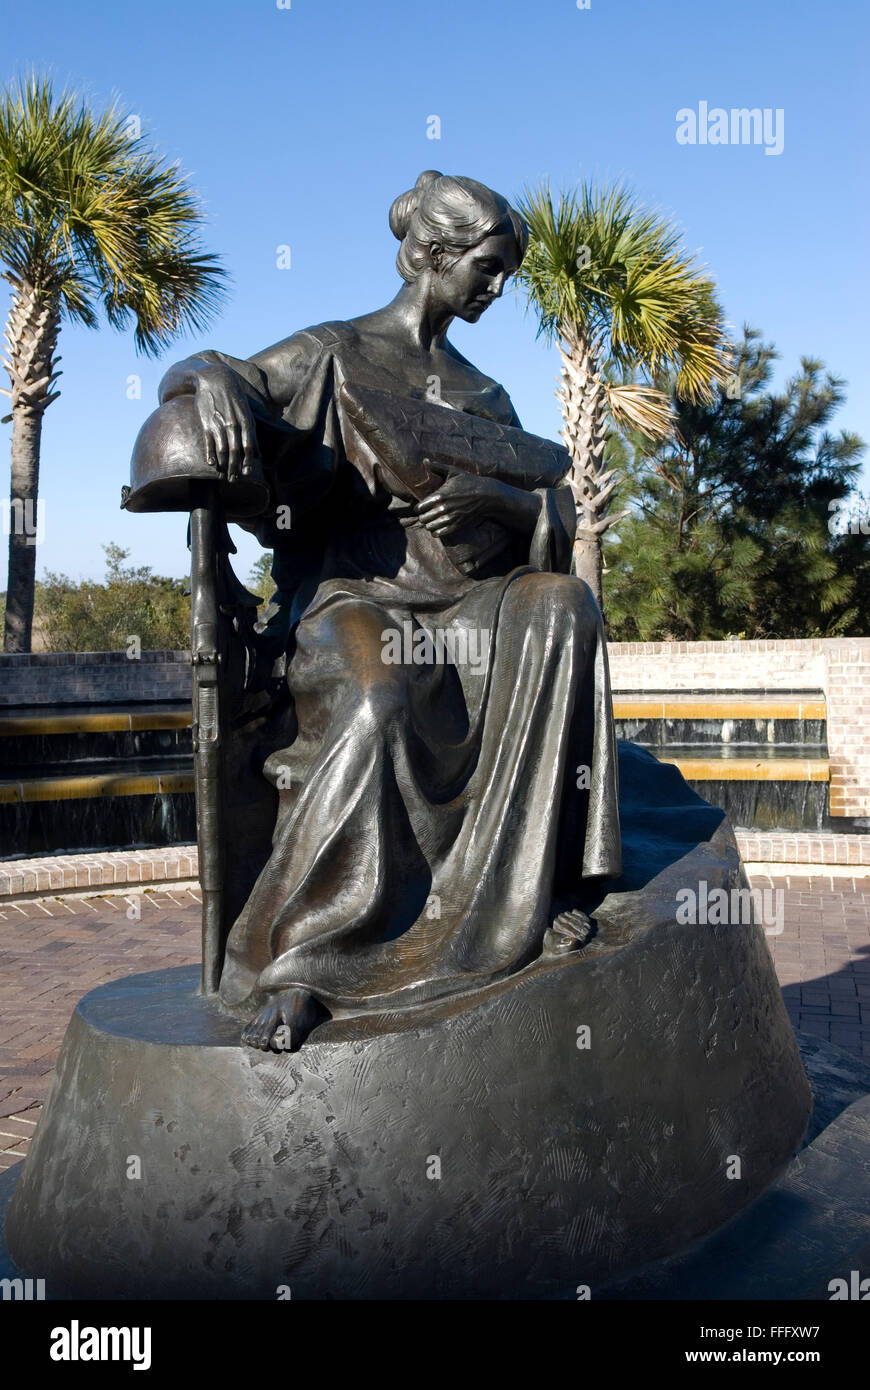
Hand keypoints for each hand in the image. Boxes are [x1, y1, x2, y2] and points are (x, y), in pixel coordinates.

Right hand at [194, 364, 258, 482]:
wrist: (215, 378)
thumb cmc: (233, 398)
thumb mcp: (246, 412)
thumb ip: (252, 432)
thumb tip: (258, 454)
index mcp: (246, 421)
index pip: (249, 447)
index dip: (249, 462)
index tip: (248, 474)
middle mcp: (234, 424)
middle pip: (236, 452)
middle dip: (236, 468)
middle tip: (235, 480)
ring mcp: (220, 424)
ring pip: (223, 450)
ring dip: (224, 465)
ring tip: (223, 476)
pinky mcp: (206, 422)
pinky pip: (209, 442)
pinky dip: (210, 454)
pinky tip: (211, 464)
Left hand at [415, 469, 509, 539]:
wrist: (487, 495)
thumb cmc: (469, 482)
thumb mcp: (453, 472)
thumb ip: (437, 467)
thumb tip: (425, 460)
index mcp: (439, 495)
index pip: (419, 508)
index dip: (419, 508)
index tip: (422, 506)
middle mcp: (443, 508)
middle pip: (423, 518)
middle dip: (423, 516)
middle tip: (427, 514)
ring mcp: (450, 518)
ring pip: (429, 527)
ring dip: (429, 524)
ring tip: (432, 520)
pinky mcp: (456, 525)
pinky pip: (439, 533)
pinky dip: (436, 531)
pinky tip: (438, 526)